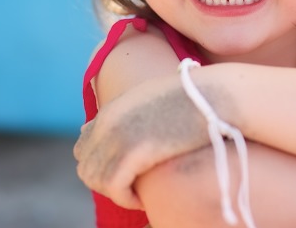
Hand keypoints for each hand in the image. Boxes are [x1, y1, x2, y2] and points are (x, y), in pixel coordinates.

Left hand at [74, 77, 212, 208]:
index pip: (82, 148)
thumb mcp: (152, 99)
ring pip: (96, 181)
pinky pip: (114, 188)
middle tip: (133, 187)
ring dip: (117, 193)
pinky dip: (126, 199)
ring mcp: (118, 136)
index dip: (101, 167)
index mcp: (110, 110)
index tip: (125, 173)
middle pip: (86, 168)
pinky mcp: (133, 151)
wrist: (213, 95)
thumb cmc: (191, 100)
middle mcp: (107, 122)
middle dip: (107, 183)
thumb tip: (122, 132)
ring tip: (140, 193)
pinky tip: (143, 198)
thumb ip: (130, 114)